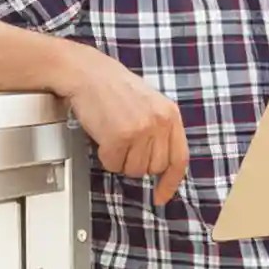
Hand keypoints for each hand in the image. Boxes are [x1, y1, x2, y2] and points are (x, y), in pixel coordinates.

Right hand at [56, 45, 188, 205]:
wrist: (88, 73)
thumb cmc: (114, 88)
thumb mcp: (150, 104)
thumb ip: (160, 131)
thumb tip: (159, 165)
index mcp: (171, 114)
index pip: (179, 158)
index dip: (171, 182)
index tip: (161, 195)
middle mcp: (160, 123)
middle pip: (154, 168)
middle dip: (136, 162)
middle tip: (124, 142)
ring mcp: (141, 130)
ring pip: (134, 170)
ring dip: (120, 159)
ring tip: (113, 134)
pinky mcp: (120, 136)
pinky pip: (114, 165)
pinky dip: (105, 156)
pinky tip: (103, 136)